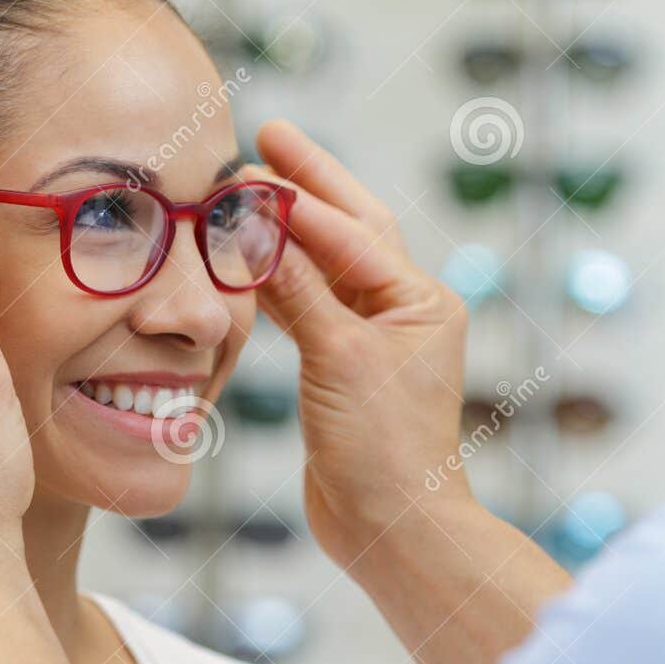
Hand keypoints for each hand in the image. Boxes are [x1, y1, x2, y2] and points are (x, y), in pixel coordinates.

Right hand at [253, 121, 470, 563]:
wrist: (392, 528)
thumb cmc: (384, 449)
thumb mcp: (339, 358)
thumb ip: (299, 288)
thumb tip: (258, 223)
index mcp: (422, 300)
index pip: (350, 231)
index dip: (299, 195)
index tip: (252, 160)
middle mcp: (404, 310)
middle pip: (349, 228)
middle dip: (309, 183)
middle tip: (268, 136)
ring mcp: (374, 338)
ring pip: (324, 264)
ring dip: (286, 228)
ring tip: (245, 186)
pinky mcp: (344, 367)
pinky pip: (307, 305)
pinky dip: (275, 279)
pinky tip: (243, 256)